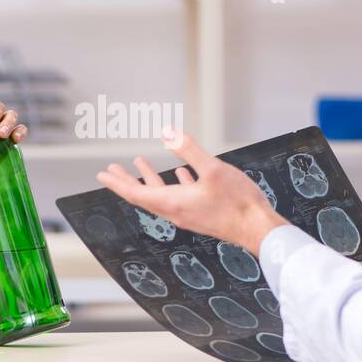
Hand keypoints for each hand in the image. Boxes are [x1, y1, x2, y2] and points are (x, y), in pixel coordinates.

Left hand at [95, 129, 287, 254]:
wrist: (259, 229)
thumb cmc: (239, 203)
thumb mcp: (213, 169)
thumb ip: (189, 150)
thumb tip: (167, 131)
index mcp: (173, 203)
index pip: (135, 193)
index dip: (117, 182)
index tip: (101, 174)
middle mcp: (176, 211)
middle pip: (143, 195)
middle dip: (126, 180)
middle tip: (111, 170)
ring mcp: (189, 214)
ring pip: (161, 195)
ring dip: (150, 179)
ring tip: (141, 163)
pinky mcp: (202, 214)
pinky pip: (180, 197)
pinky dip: (174, 184)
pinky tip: (180, 173)